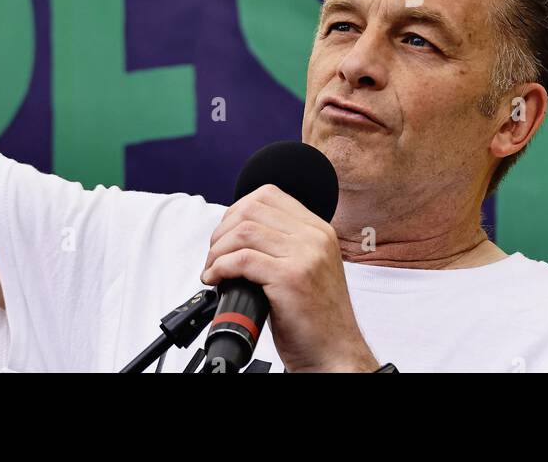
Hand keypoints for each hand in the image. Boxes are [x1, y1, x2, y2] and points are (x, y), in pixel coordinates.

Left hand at [202, 185, 378, 372]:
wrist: (335, 352)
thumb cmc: (317, 318)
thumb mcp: (308, 268)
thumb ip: (284, 246)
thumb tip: (238, 236)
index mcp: (319, 230)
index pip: (269, 195)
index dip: (237, 210)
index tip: (226, 234)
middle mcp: (314, 237)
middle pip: (252, 209)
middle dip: (222, 230)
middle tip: (214, 254)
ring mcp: (304, 255)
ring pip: (243, 232)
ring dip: (217, 251)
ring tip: (213, 269)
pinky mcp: (291, 278)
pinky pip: (242, 259)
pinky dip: (220, 268)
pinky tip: (216, 280)